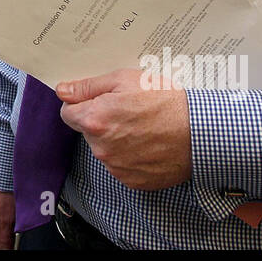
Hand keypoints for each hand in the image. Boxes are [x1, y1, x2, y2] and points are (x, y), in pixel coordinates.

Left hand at [57, 68, 191, 190]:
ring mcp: (116, 167)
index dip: (82, 104)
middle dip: (101, 121)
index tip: (100, 101)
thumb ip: (88, 87)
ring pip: (104, 149)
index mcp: (94, 120)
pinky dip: (130, 156)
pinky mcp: (132, 181)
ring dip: (116, 139)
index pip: (67, 113)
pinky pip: (121, 166)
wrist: (200, 132)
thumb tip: (62, 91)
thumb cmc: (165, 101)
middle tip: (129, 111)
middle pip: (87, 132)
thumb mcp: (124, 79)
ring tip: (143, 127)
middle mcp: (100, 147)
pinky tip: (149, 144)